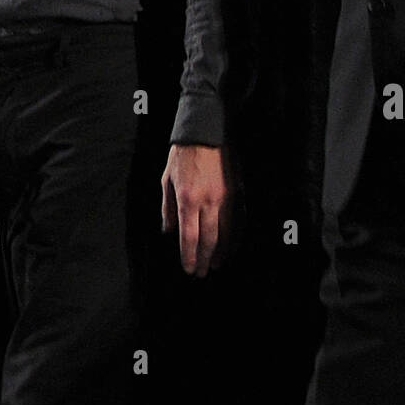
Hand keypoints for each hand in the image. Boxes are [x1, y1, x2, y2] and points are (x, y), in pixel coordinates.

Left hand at [161, 143, 228, 276]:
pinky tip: (231, 246)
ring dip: (221, 252)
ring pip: (225, 233)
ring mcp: (225, 198)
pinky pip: (237, 220)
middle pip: (208, 240)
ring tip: (217, 264)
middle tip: (202, 273)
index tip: (189, 269)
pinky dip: (234, 237)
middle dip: (204, 259)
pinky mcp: (236, 192)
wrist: (207, 131)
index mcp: (187, 199)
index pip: (189, 237)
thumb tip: (169, 230)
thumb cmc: (183, 154)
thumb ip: (167, 207)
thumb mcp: (167, 179)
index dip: (189, 256)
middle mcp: (208, 201)